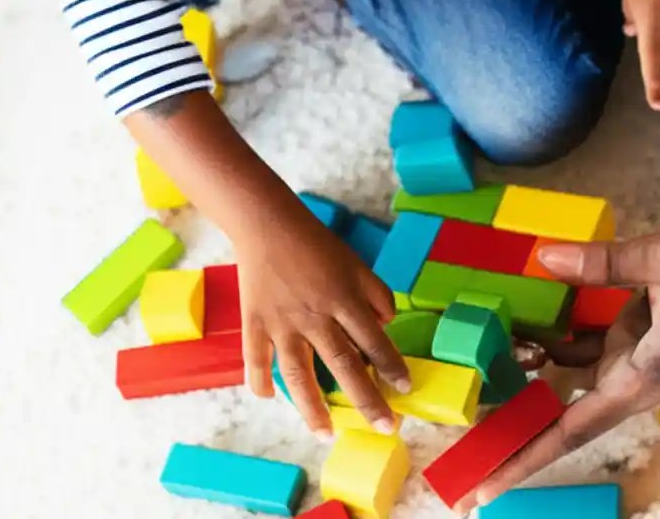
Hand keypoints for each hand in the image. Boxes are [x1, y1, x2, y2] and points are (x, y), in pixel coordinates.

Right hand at [236, 207, 408, 436]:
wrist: (267, 224)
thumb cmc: (316, 244)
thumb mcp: (356, 264)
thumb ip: (376, 295)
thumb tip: (386, 327)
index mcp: (343, 299)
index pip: (374, 341)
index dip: (392, 366)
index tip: (405, 389)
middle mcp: (315, 316)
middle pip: (344, 365)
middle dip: (367, 400)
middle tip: (385, 428)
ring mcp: (282, 323)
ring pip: (299, 374)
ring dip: (313, 409)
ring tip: (326, 435)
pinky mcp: (254, 323)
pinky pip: (256, 360)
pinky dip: (260, 381)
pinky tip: (270, 399)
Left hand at [462, 230, 659, 511]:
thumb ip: (605, 264)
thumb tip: (548, 259)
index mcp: (639, 377)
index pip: (571, 428)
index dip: (525, 456)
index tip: (488, 485)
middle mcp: (628, 379)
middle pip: (557, 416)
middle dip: (512, 431)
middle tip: (460, 452)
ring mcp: (626, 361)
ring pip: (562, 380)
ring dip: (523, 380)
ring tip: (475, 374)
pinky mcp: (627, 339)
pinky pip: (578, 347)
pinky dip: (547, 341)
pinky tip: (519, 326)